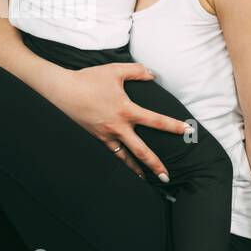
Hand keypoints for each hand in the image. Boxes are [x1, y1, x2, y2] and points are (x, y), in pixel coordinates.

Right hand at [50, 63, 190, 182]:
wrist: (63, 91)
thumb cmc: (89, 79)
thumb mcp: (115, 70)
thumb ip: (138, 71)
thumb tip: (153, 74)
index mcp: (126, 110)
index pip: (155, 120)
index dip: (173, 126)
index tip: (187, 131)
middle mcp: (118, 127)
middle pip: (142, 151)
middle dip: (156, 165)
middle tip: (167, 176)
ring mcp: (106, 135)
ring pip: (125, 158)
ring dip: (137, 170)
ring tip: (148, 181)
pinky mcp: (96, 138)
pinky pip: (112, 153)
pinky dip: (121, 162)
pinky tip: (127, 168)